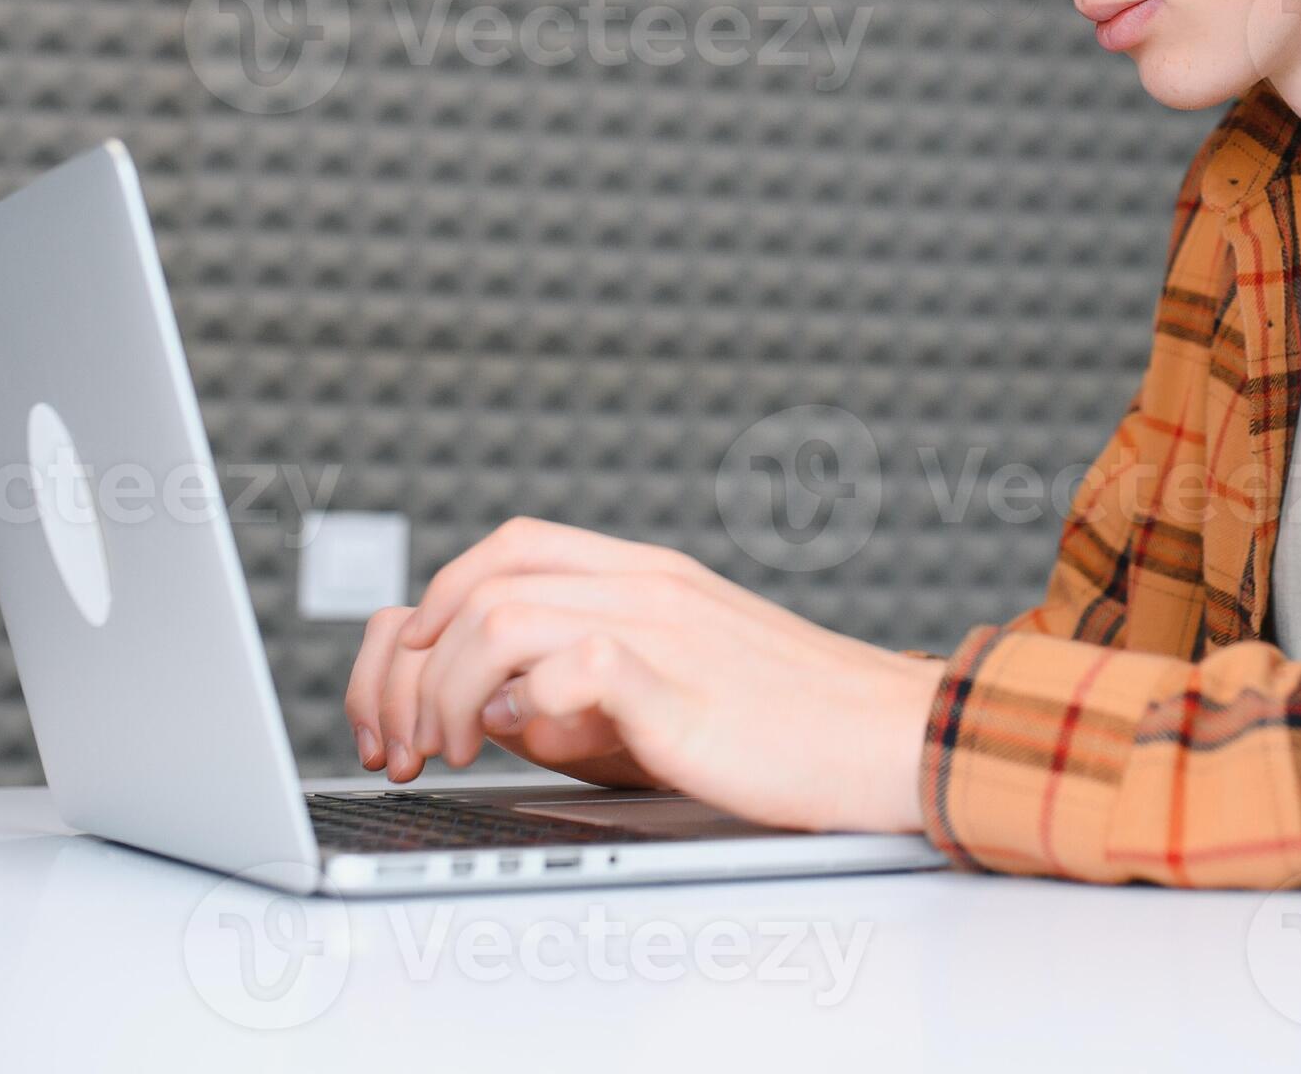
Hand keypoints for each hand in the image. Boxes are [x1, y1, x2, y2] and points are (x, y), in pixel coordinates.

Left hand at [342, 517, 949, 835]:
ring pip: (501, 615)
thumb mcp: (676, 681)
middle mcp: (646, 585)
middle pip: (481, 575)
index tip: (410, 681)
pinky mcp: (680, 688)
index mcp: (646, 575)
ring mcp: (663, 629)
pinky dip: (521, 704)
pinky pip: (572, 665)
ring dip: (446, 688)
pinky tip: (519, 748)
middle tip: (410, 734)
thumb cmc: (792, 724)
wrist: (890, 738)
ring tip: (449, 751)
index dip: (433, 608)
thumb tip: (500, 710)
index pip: (504, 550)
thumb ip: (590, 683)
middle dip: (416, 658)